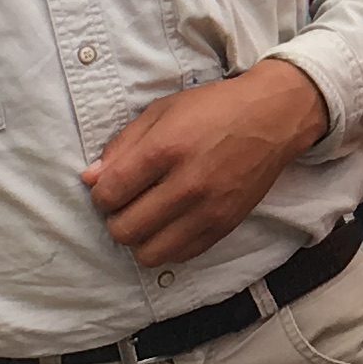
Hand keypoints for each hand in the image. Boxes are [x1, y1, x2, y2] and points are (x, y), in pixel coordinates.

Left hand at [83, 62, 329, 269]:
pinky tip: (170, 223)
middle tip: (126, 203)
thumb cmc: (214, 108)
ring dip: (139, 239)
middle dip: (115, 219)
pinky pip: (181, 255)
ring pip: (150, 253)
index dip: (99, 194)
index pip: (110, 193)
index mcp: (166, 148)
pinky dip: (167, 245)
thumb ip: (122, 145)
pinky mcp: (226, 225)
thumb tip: (90, 179)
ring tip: (147, 218)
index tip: (108, 187)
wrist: (273, 117)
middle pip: (125, 229)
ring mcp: (209, 210)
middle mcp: (187, 184)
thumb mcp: (162, 111)